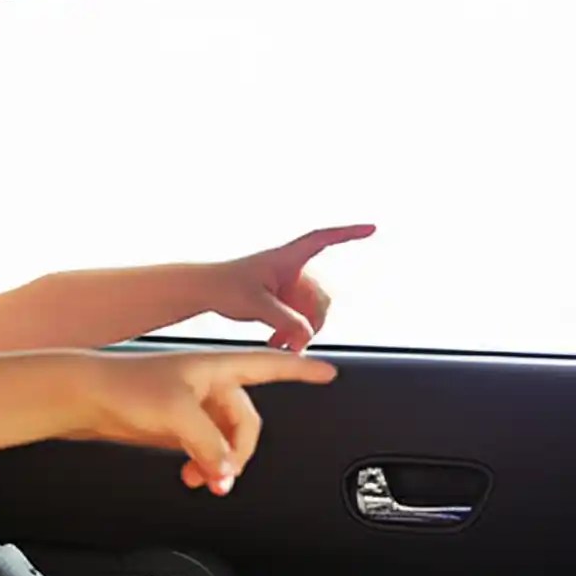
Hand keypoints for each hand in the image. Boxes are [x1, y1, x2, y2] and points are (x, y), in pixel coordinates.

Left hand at [79, 350, 337, 495]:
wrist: (83, 394)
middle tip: (225, 474)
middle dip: (240, 451)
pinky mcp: (173, 423)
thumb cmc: (126, 387)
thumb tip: (226, 472)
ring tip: (204, 479)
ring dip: (220, 462)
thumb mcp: (178, 415)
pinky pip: (204, 447)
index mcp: (217, 366)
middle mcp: (208, 382)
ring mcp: (191, 403)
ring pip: (224, 439)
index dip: (301, 369)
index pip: (270, 365)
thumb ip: (210, 446)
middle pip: (246, 421)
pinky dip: (203, 464)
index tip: (328, 372)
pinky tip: (193, 475)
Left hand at [208, 224, 375, 351]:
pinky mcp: (282, 299)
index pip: (321, 240)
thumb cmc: (223, 286)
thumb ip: (284, 319)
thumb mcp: (255, 304)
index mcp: (286, 258)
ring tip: (280, 346)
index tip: (371, 229)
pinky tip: (278, 344)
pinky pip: (299, 317)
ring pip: (310, 312)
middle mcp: (291, 269)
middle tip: (296, 343)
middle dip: (312, 321)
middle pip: (320, 296)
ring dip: (300, 331)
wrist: (204, 292)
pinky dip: (292, 332)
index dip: (347, 234)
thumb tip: (308, 334)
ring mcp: (287, 285)